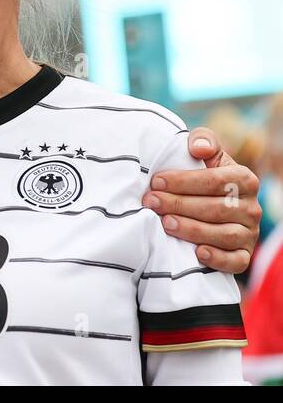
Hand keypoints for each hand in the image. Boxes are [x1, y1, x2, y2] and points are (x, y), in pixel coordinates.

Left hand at [143, 126, 261, 273]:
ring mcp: (249, 233)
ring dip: (192, 229)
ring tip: (164, 223)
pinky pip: (236, 262)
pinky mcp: (243, 255)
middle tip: (151, 202)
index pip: (215, 181)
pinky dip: (217, 258)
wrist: (207, 203)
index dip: (184, 181)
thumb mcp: (205, 154)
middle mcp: (251, 207)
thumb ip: (203, 140)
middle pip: (216, 208)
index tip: (156, 181)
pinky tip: (196, 252)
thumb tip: (198, 147)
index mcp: (244, 179)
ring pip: (224, 234)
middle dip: (179, 204)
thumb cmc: (201, 175)